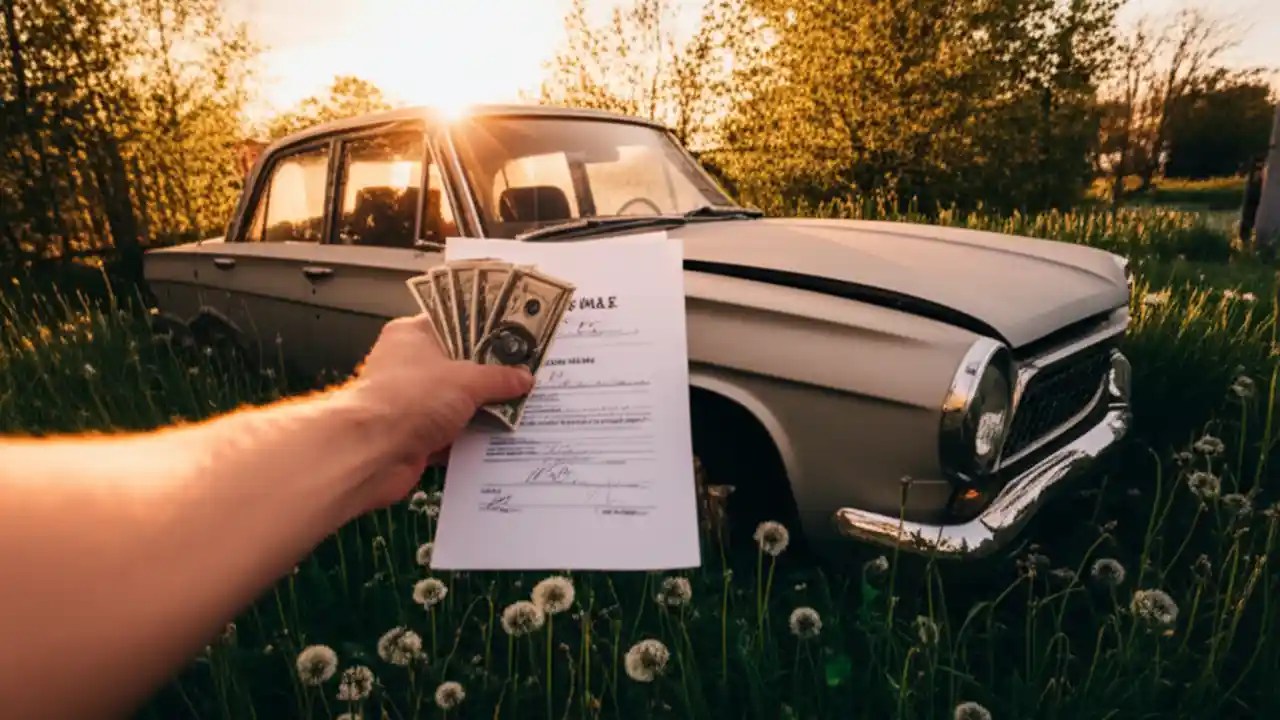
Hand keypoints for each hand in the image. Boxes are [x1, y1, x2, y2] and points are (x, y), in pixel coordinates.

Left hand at [344, 315, 532, 512]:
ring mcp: (411, 401)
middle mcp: (408, 365)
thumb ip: (498, 378)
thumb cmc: (410, 399)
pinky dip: (471, 437)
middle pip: (459, 365)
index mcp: (412, 335)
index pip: (455, 322)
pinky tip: (501, 438)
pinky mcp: (414, 434)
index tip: (517, 338)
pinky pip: (451, 432)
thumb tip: (523, 378)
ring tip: (522, 407)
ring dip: (483, 410)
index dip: (486, 330)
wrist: (372, 452)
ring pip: (457, 402)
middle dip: (491, 375)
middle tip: (527, 375)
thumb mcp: (467, 380)